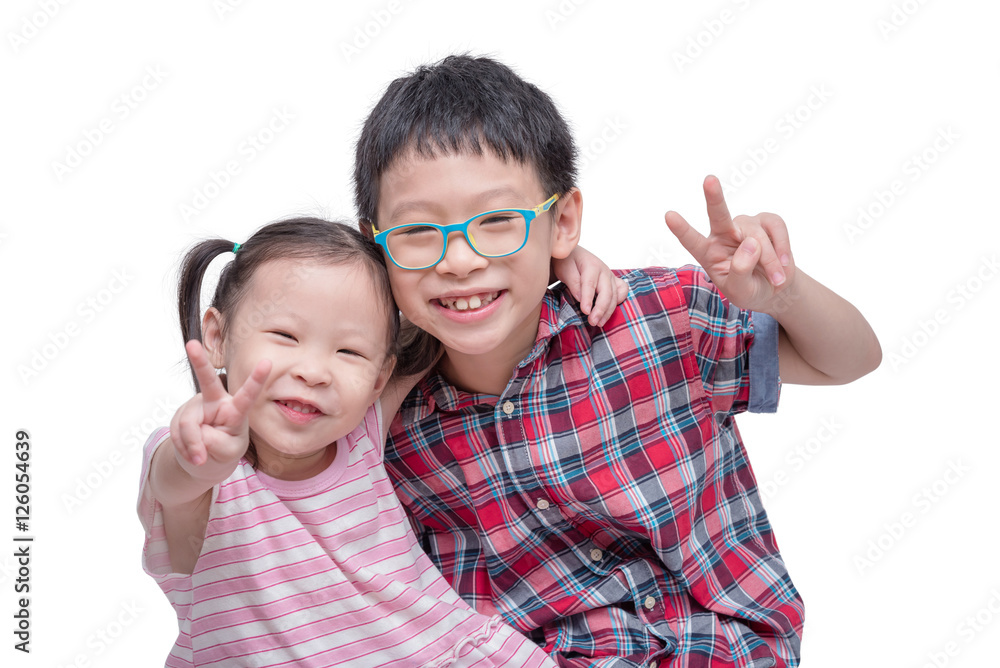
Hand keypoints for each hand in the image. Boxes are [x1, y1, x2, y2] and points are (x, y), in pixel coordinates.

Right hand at [169, 340, 270, 482]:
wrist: (204, 459)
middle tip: (191, 344)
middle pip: (207, 380)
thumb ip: (215, 442)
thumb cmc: (224, 450)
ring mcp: (195, 407)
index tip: (267, 362)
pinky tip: (192, 452)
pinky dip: (184, 449)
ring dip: (193, 446)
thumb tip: (194, 433)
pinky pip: (177, 434)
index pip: (247, 395)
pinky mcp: (180, 415)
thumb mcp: (228, 452)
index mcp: (236, 409)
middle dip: (199, 361)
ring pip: (188, 426)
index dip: (256, 380)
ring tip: (200, 458)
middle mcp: (215, 401)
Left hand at [553, 246, 628, 325]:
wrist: (572, 255)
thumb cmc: (567, 261)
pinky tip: (609, 312)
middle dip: (600, 309)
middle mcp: (604, 270)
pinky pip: (622, 291)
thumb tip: (581, 298)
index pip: (590, 284)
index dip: (588, 298)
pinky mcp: (613, 281)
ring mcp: (610, 276)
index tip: (585, 311)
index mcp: (591, 265)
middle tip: (592, 322)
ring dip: (608, 311)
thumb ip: (573, 282)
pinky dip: (619, 301)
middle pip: (607, 292)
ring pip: (614, 295)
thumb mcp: (564, 269)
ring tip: (599, 323)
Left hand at [664, 175, 794, 312]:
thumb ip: (740, 272)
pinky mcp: (766, 221)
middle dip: (714, 197)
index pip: (692, 241)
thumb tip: (749, 244)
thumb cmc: (751, 289)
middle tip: (709, 179)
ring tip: (776, 279)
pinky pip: (776, 228)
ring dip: (770, 260)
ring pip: (757, 236)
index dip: (682, 229)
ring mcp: (744, 225)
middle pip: (719, 214)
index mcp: (708, 253)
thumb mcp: (741, 292)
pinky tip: (784, 264)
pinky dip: (783, 248)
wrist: (777, 288)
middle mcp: (723, 234)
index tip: (669, 216)